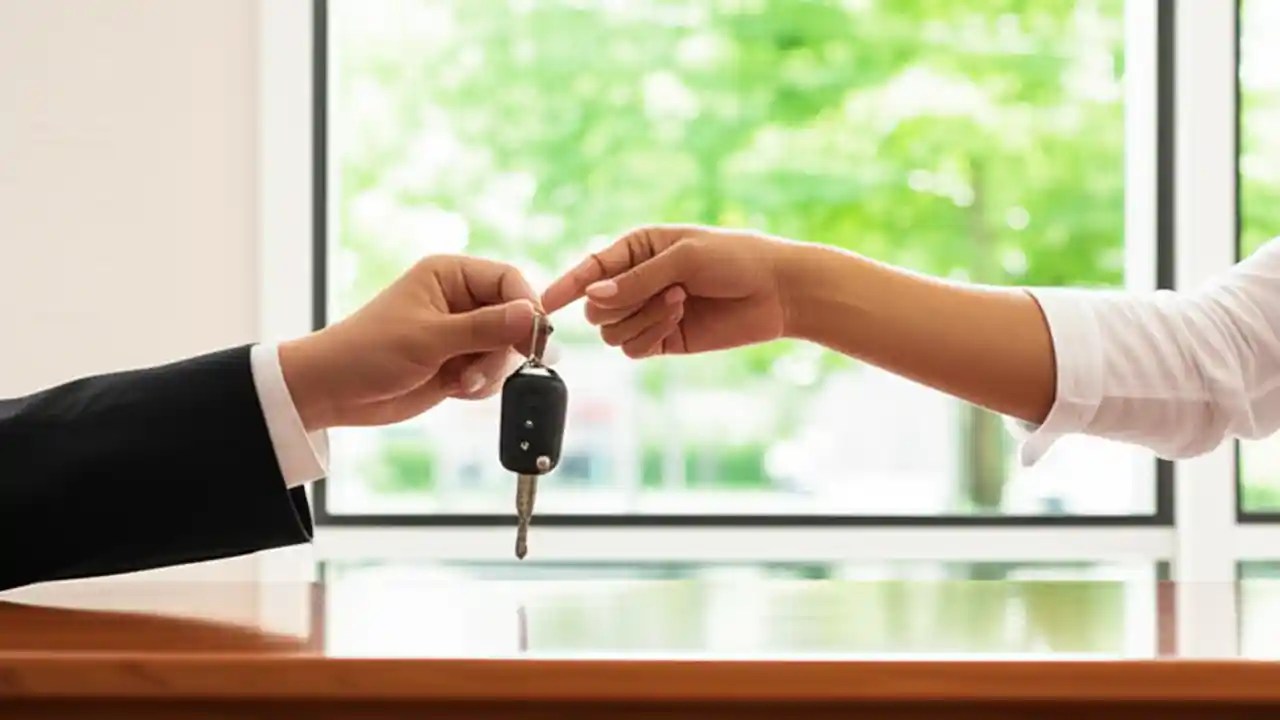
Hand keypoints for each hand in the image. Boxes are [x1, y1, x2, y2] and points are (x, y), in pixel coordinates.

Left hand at [278, 255, 539, 429]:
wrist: (335, 392)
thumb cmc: (369, 352)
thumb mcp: (430, 338)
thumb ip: (485, 328)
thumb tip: (532, 315)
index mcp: (450, 275)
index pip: (509, 280)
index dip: (527, 308)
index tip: (535, 339)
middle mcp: (460, 300)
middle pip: (514, 318)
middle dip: (503, 350)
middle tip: (482, 370)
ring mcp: (462, 334)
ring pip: (507, 350)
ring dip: (490, 372)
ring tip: (458, 382)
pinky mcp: (460, 363)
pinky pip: (493, 373)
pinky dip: (480, 386)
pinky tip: (453, 388)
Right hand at [542, 225, 798, 357]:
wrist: (778, 291)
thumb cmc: (734, 259)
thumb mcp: (683, 259)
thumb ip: (636, 280)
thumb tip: (592, 297)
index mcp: (637, 248)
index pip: (589, 268)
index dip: (565, 284)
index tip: (544, 301)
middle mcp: (637, 281)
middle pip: (595, 306)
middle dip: (620, 304)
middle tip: (661, 292)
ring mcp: (648, 312)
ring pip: (611, 330)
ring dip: (641, 319)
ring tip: (679, 302)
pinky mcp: (663, 339)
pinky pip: (631, 348)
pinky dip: (648, 336)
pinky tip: (678, 320)